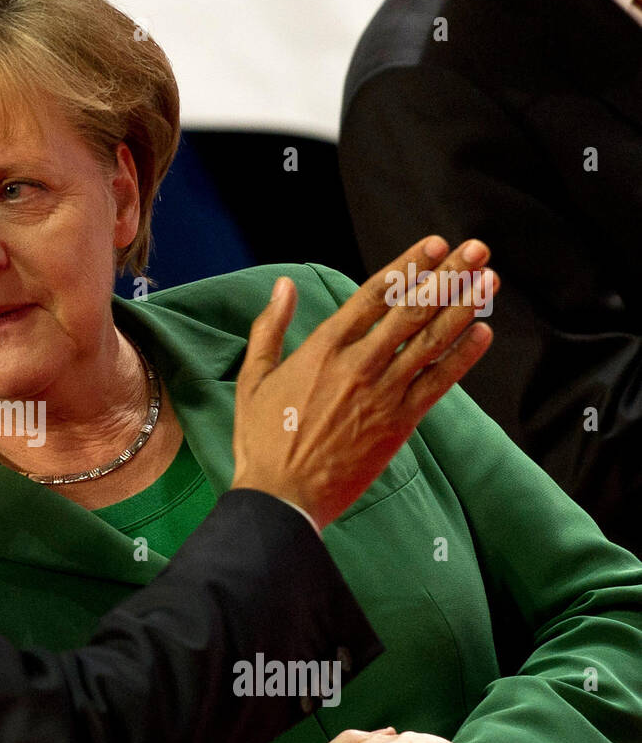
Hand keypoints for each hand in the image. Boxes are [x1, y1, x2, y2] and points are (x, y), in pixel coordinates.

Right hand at [231, 235, 497, 529]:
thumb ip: (269, 328)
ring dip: (463, 307)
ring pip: (431, 342)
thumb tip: (283, 285)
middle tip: (477, 249)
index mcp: (321, 349)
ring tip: (489, 280)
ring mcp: (381, 394)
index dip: (408, 266)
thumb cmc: (261, 440)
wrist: (281, 497)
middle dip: (448, 275)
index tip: (433, 245)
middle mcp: (357, 365)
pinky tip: (482, 333)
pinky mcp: (398, 424)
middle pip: (411, 310)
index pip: (373, 296)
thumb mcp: (252, 378)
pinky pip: (438, 383)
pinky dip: (462, 357)